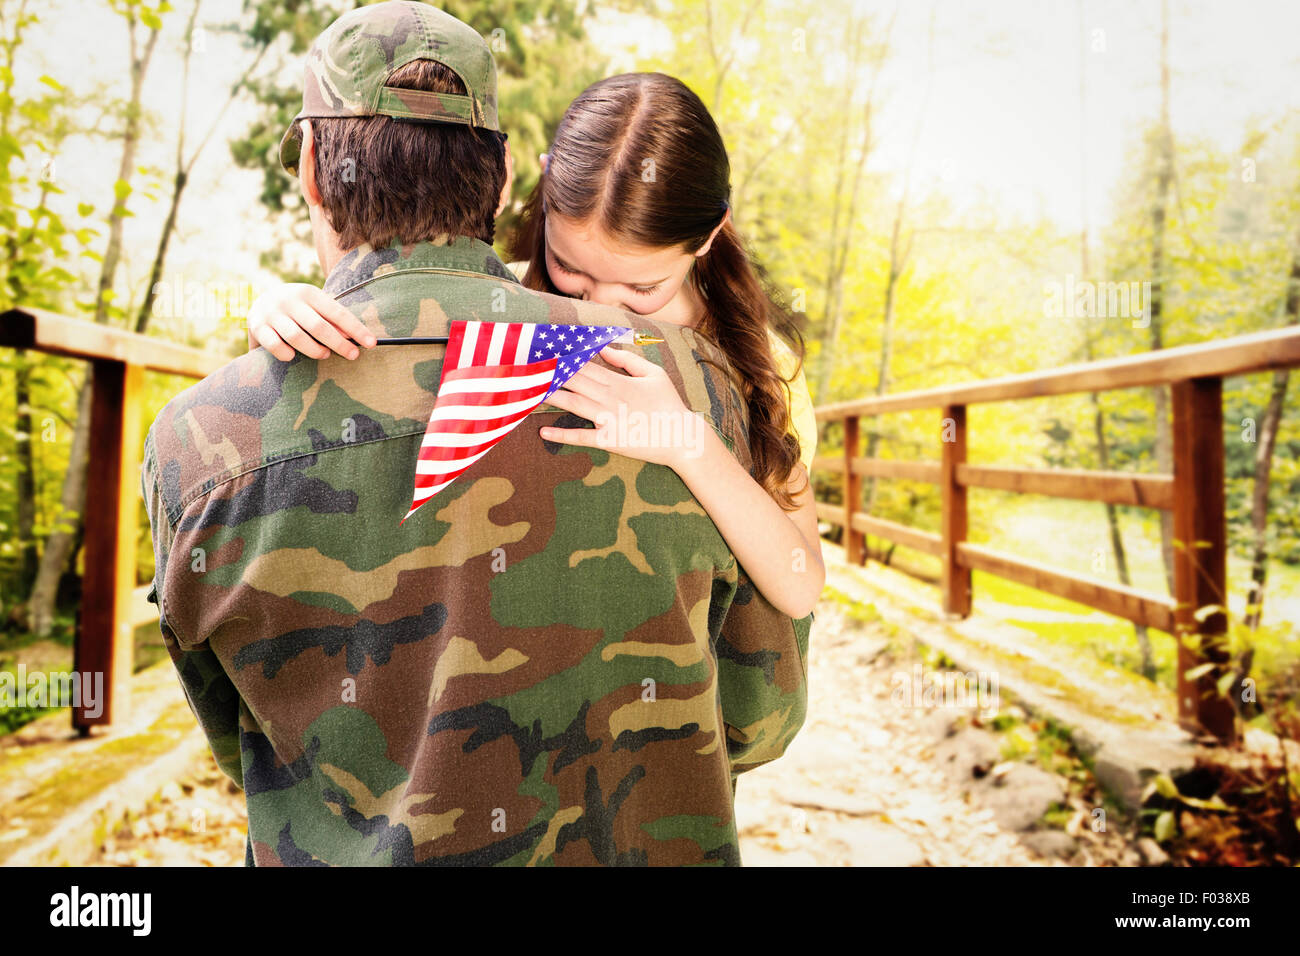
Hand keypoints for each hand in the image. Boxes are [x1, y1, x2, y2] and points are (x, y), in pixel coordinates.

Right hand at [247, 283, 376, 360]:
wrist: (261, 302)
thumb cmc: (299, 310)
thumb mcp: (315, 308)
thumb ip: (332, 320)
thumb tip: (354, 337)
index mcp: (309, 293)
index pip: (337, 312)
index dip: (356, 329)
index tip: (371, 343)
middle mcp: (289, 300)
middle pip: (319, 326)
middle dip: (339, 343)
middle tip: (353, 355)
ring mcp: (272, 313)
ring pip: (296, 336)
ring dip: (313, 349)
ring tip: (324, 355)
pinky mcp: (257, 326)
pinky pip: (273, 343)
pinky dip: (285, 352)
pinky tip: (292, 357)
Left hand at [538, 346, 701, 469]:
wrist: (681, 437)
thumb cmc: (669, 404)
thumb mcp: (654, 374)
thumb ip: (628, 360)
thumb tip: (605, 349)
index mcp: (619, 381)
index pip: (585, 365)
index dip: (563, 357)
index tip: (545, 350)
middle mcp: (609, 398)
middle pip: (573, 382)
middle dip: (551, 373)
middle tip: (529, 367)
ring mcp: (608, 420)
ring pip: (573, 405)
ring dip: (551, 397)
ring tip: (529, 391)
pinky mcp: (609, 441)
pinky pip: (581, 437)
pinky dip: (562, 434)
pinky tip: (543, 431)